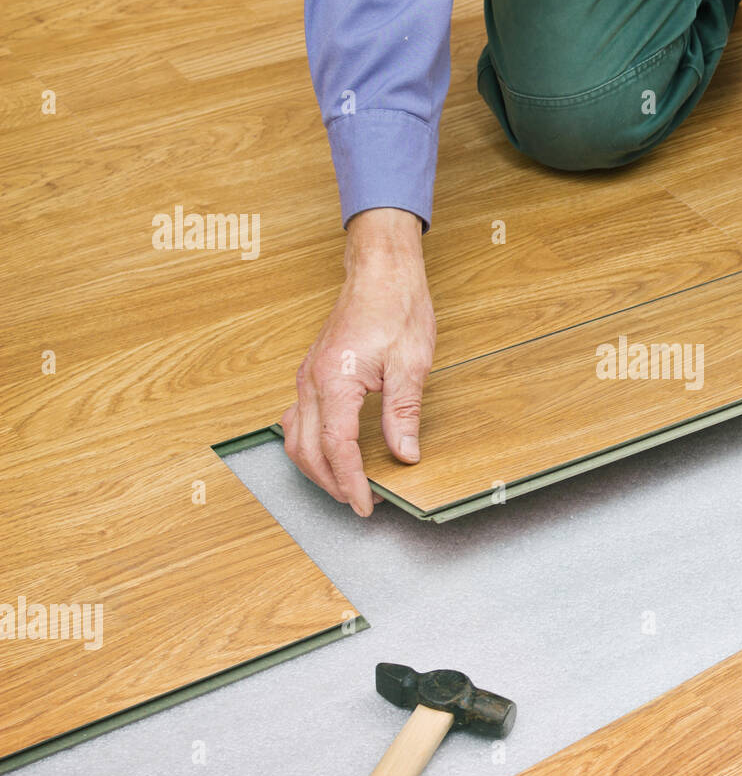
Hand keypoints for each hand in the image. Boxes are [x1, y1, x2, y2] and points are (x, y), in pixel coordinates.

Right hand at [281, 208, 434, 515]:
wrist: (380, 270)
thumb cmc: (395, 306)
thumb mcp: (410, 364)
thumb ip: (403, 413)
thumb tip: (403, 454)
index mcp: (334, 382)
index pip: (337, 449)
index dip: (352, 483)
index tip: (367, 505)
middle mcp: (311, 382)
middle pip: (308, 451)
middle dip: (332, 483)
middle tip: (360, 502)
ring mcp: (307, 377)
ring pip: (296, 438)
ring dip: (317, 468)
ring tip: (346, 485)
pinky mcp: (311, 373)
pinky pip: (299, 419)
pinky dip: (310, 445)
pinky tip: (330, 452)